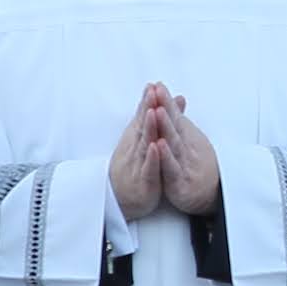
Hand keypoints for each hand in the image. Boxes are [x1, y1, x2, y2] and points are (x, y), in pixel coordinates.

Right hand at [105, 85, 175, 221]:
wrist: (118, 200)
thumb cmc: (133, 168)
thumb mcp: (144, 142)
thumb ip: (156, 121)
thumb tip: (168, 98)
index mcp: (136, 139)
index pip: (142, 117)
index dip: (148, 101)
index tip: (154, 85)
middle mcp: (135, 148)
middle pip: (142, 125)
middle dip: (147, 108)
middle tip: (153, 91)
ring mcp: (138, 164)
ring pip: (144, 144)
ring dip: (149, 127)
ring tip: (153, 112)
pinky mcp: (144, 181)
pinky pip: (148, 168)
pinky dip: (151, 157)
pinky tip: (156, 147)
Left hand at [151, 90, 221, 219]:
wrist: (213, 194)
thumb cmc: (199, 165)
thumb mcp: (190, 139)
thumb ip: (180, 120)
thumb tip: (176, 98)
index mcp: (186, 137)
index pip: (175, 116)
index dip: (166, 101)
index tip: (157, 85)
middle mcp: (187, 147)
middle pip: (175, 124)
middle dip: (166, 107)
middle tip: (157, 91)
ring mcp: (185, 163)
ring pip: (174, 142)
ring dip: (166, 126)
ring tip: (157, 111)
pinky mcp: (181, 181)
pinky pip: (172, 168)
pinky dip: (166, 156)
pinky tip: (158, 145)